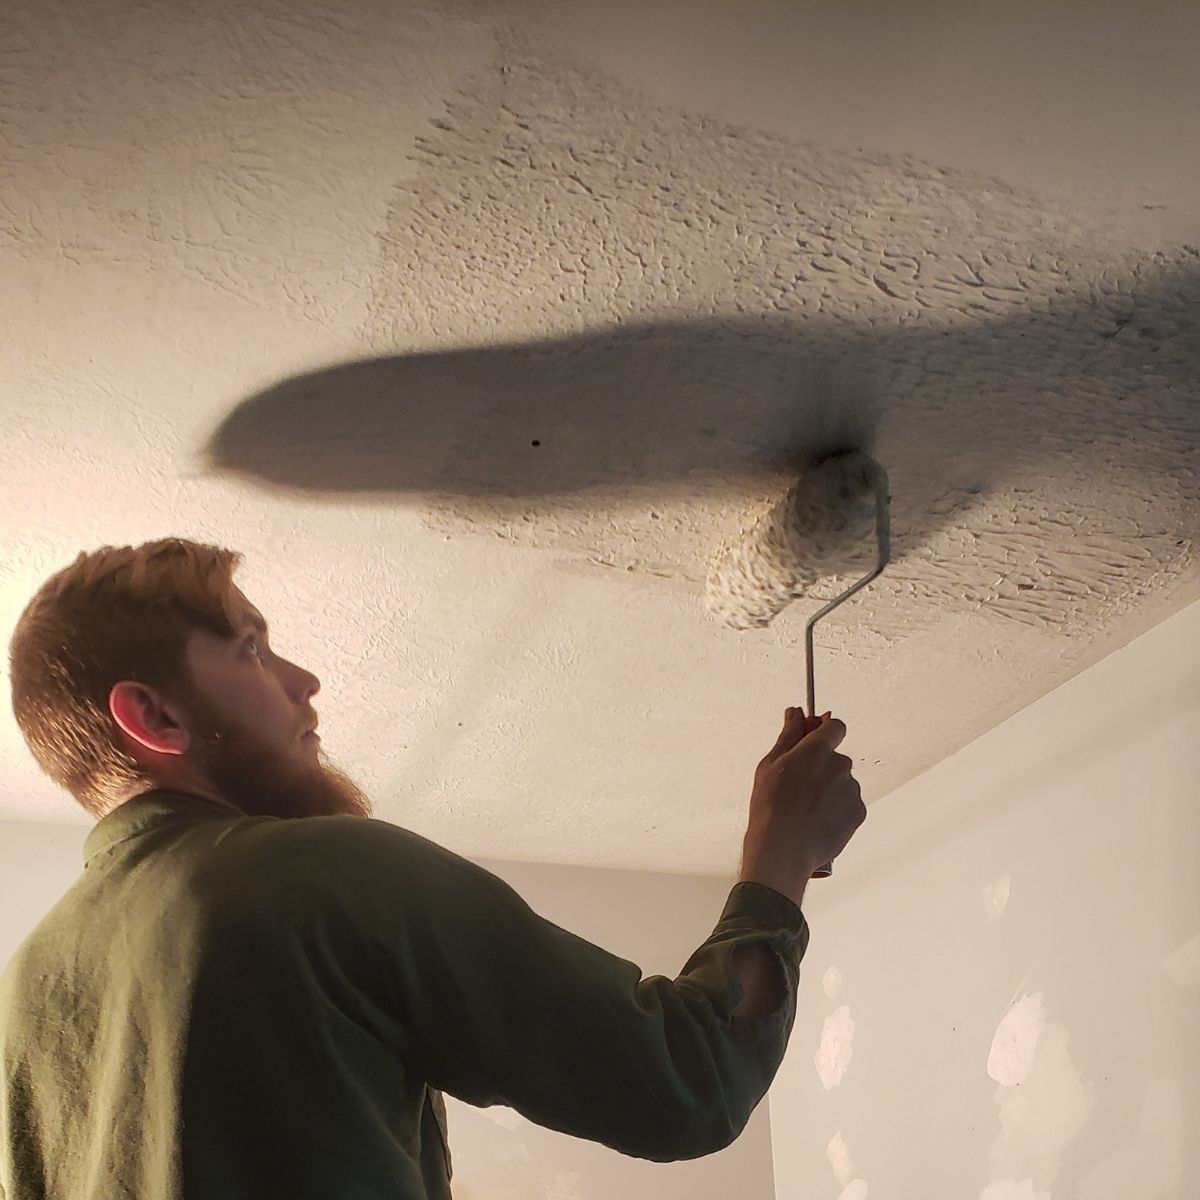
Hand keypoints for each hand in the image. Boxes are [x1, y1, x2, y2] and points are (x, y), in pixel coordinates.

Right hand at [739, 707, 865, 903]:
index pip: (835, 726)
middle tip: (800, 786)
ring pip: (843, 782)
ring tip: (806, 809)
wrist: (783, 850)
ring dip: (830, 789)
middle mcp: (840, 766)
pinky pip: (849, 803)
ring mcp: (851, 790)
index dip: (825, 731)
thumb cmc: (770, 808)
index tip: (815, 739)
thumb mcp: (769, 765)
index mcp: (817, 750)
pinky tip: (817, 820)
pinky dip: (837, 809)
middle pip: (836, 757)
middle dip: (822, 766)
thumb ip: (789, 734)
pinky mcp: (859, 812)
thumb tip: (795, 713)